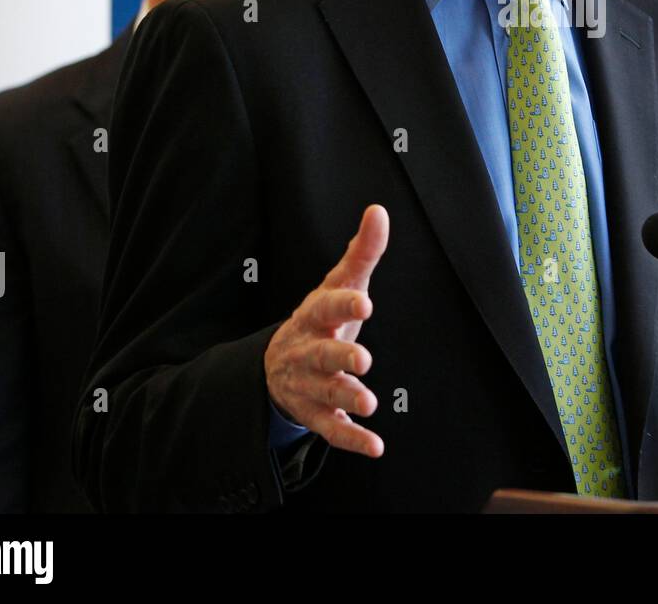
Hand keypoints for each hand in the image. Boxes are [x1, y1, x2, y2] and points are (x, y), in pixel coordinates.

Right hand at [264, 204, 388, 456]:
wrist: (278, 364)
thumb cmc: (322, 318)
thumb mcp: (339, 284)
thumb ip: (362, 252)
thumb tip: (379, 210)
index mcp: (315, 316)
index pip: (327, 307)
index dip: (344, 305)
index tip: (365, 303)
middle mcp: (308, 351)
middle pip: (322, 355)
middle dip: (340, 358)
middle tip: (364, 361)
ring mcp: (308, 384)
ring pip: (324, 393)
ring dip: (346, 398)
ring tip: (369, 402)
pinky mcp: (315, 413)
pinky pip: (332, 429)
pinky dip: (352, 439)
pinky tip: (376, 445)